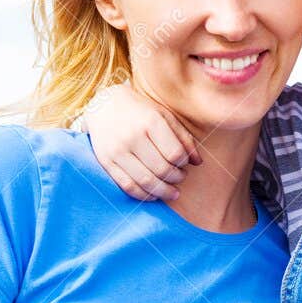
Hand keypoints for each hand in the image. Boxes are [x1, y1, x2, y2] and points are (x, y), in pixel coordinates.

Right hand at [86, 83, 200, 200]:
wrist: (104, 107)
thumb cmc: (140, 112)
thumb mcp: (164, 116)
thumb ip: (183, 138)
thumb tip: (198, 163)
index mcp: (151, 122)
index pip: (175, 153)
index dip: (184, 163)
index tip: (184, 164)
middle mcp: (133, 136)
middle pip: (162, 169)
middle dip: (176, 178)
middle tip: (180, 178)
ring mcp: (118, 151)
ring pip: (146, 181)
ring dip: (163, 191)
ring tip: (172, 192)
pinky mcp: (106, 162)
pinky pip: (128, 186)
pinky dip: (144, 195)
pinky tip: (153, 195)